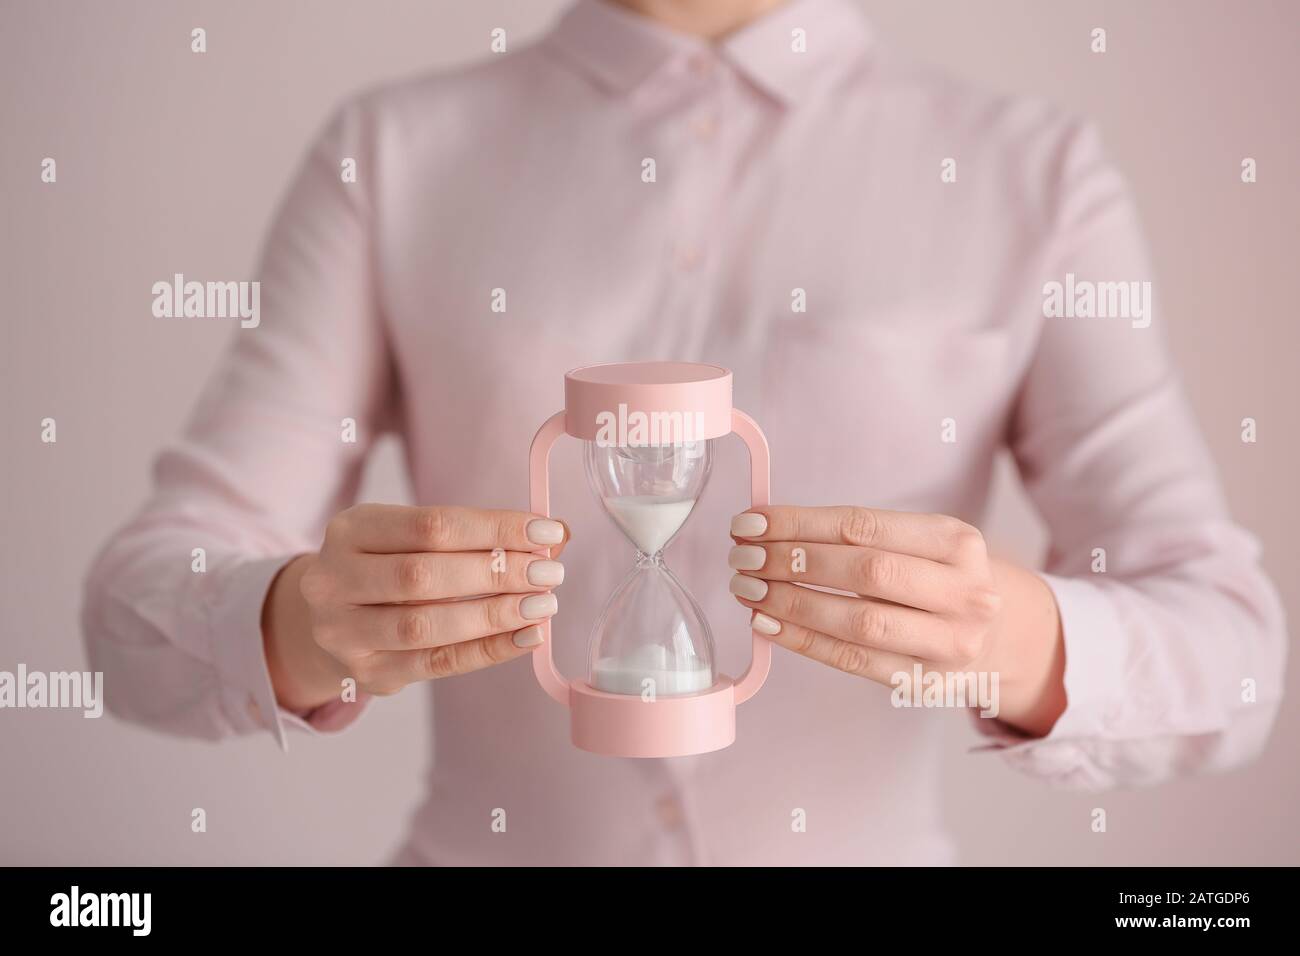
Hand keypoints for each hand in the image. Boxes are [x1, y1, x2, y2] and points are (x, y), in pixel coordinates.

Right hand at [264, 504, 567, 711]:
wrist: (330, 617)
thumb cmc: (387, 566)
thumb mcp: (413, 537)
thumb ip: (475, 536)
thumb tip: (554, 536)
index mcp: (351, 529)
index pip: (431, 525)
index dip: (494, 528)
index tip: (547, 531)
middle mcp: (335, 579)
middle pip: (423, 575)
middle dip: (496, 573)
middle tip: (549, 572)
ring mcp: (344, 632)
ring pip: (425, 625)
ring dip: (494, 615)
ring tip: (542, 606)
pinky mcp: (366, 672)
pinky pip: (435, 664)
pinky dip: (487, 651)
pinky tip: (525, 637)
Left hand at [727, 505, 1064, 735]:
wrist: (1003, 635)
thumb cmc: (941, 578)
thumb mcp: (923, 542)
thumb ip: (859, 535)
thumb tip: (768, 529)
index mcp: (956, 541)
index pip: (864, 525)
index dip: (800, 523)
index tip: (752, 521)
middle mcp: (962, 591)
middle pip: (863, 571)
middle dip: (791, 561)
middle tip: (742, 556)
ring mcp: (948, 642)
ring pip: (857, 620)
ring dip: (790, 603)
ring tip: (747, 589)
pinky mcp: (924, 681)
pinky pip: (851, 660)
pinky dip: (802, 641)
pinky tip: (766, 625)